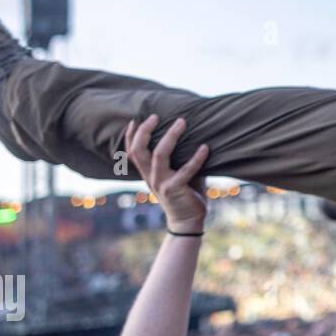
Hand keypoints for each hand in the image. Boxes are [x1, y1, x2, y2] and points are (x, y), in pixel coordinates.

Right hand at [125, 115, 209, 234]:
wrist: (188, 220)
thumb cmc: (186, 192)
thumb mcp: (177, 173)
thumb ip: (179, 157)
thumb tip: (194, 134)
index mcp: (148, 172)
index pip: (132, 152)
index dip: (130, 136)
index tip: (135, 119)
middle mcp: (151, 176)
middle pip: (139, 151)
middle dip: (144, 131)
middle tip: (156, 116)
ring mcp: (161, 183)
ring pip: (160, 155)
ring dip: (171, 137)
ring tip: (182, 122)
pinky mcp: (175, 189)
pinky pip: (186, 171)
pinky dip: (196, 158)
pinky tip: (205, 147)